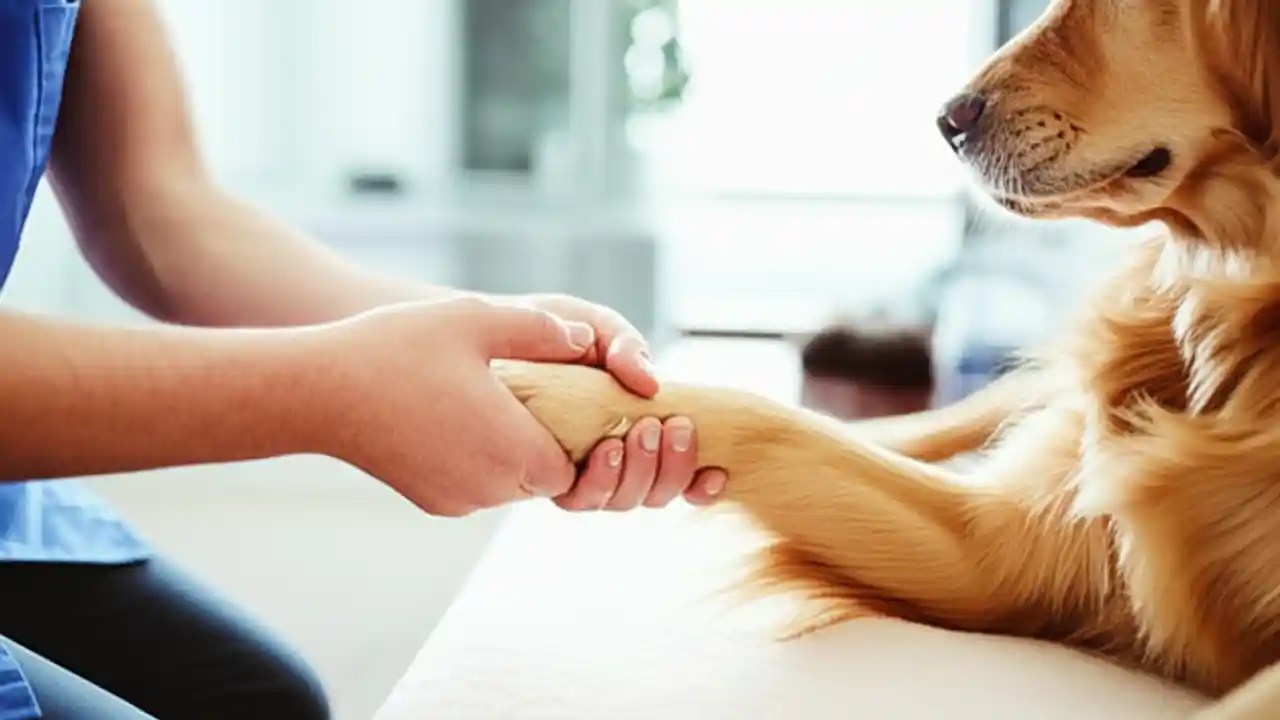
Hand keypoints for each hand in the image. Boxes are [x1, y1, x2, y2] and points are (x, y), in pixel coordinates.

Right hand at [312, 297, 598, 516]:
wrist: (316, 392)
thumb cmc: (395, 350)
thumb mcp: (475, 319)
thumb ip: (540, 330)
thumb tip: (585, 339)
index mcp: (511, 448)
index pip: (574, 467)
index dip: (579, 439)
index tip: (571, 402)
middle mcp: (489, 487)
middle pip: (545, 480)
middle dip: (548, 444)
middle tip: (541, 397)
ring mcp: (457, 500)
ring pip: (510, 485)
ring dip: (512, 452)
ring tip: (500, 404)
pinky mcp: (430, 501)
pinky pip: (475, 487)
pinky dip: (480, 460)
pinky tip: (461, 418)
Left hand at [509, 293, 727, 510]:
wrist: (491, 331)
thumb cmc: (550, 331)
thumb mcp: (598, 327)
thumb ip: (627, 347)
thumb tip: (651, 383)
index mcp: (633, 429)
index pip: (675, 472)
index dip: (699, 482)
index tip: (718, 472)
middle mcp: (608, 457)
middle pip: (653, 493)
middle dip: (672, 469)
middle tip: (674, 429)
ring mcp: (576, 467)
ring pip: (620, 499)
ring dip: (642, 472)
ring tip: (642, 432)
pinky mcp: (544, 472)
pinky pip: (578, 496)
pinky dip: (602, 478)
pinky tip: (609, 449)